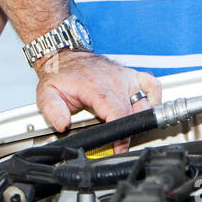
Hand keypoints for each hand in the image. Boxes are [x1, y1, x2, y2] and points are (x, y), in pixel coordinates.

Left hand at [34, 51, 162, 153]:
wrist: (65, 55)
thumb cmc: (59, 75)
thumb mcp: (47, 94)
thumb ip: (53, 110)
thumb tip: (62, 125)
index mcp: (96, 87)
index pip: (117, 113)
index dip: (121, 134)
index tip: (117, 147)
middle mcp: (114, 81)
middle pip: (133, 113)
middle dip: (128, 133)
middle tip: (117, 144)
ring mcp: (124, 77)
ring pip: (145, 103)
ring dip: (141, 119)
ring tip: (129, 129)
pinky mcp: (130, 75)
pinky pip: (152, 85)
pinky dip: (154, 98)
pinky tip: (147, 109)